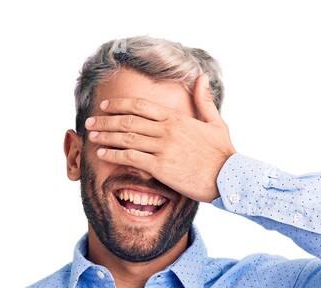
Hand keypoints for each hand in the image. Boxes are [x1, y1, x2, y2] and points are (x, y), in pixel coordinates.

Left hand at [85, 73, 235, 202]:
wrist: (230, 177)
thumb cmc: (223, 153)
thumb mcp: (216, 122)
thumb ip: (204, 100)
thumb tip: (201, 77)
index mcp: (176, 118)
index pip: (140, 106)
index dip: (119, 104)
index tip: (105, 106)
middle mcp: (166, 130)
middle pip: (128, 120)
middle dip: (105, 120)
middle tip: (90, 121)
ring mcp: (163, 148)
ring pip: (126, 137)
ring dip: (106, 136)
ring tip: (92, 136)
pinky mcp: (161, 167)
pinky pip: (131, 158)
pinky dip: (114, 154)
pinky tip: (103, 154)